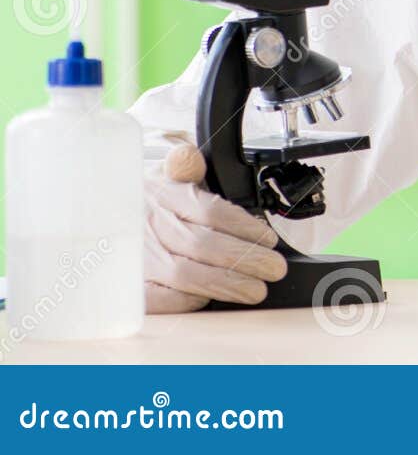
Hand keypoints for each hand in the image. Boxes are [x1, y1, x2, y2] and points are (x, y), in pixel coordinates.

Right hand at [144, 143, 287, 312]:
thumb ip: (185, 164)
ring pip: (185, 274)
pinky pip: (156, 298)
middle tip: (274, 268)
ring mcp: (137, 257)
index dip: (244, 227)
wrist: (102, 216)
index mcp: (163, 195)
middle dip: (245, 259)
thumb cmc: (145, 199)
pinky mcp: (128, 284)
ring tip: (256, 289)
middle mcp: (149, 226)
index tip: (268, 238)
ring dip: (226, 284)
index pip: (209, 211)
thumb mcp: (164, 172)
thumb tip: (189, 157)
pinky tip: (208, 298)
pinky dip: (184, 301)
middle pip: (202, 245)